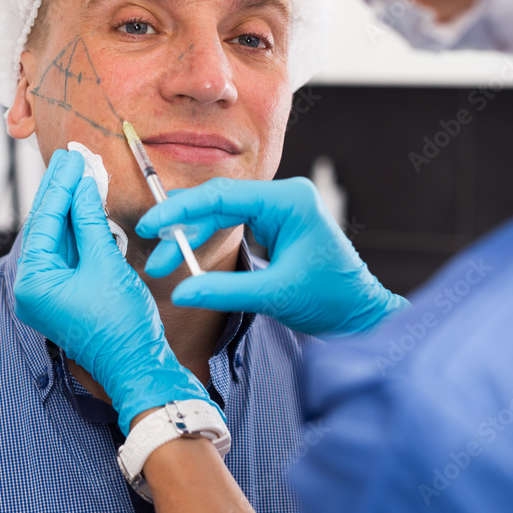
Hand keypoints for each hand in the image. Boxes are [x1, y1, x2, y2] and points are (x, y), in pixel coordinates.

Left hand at [14, 150, 217, 434]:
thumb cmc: (122, 325)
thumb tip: (82, 186)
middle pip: (49, 228)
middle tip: (73, 157)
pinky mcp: (69, 295)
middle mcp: (35, 288)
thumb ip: (91, 222)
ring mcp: (52, 292)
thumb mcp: (106, 265)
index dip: (60, 186)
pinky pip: (73, 255)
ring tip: (82, 172)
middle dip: (64, 192)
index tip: (70, 157)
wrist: (139, 367)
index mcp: (33, 283)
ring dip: (75, 208)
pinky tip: (90, 204)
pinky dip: (83, 230)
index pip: (44, 222)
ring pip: (62, 239)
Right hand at [136, 177, 408, 334]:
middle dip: (182, 227)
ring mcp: (278, 211)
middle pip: (217, 203)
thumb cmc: (333, 299)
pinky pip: (232, 226)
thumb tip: (182, 292)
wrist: (360, 315)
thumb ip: (225, 291)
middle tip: (154, 252)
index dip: (182, 209)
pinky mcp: (273, 226)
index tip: (152, 224)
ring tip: (164, 262)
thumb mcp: (275, 296)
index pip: (223, 196)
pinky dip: (208, 241)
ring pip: (221, 214)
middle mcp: (283, 198)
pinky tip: (187, 255)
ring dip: (192, 236)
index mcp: (289, 201)